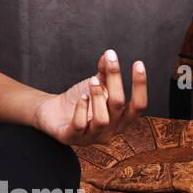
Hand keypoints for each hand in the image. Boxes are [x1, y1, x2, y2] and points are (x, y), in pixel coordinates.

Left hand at [31, 48, 146, 145]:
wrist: (52, 112)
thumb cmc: (79, 100)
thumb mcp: (95, 85)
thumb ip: (105, 72)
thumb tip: (109, 55)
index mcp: (121, 119)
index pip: (138, 105)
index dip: (140, 85)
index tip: (138, 63)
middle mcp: (110, 131)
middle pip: (119, 107)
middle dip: (116, 81)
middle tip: (109, 61)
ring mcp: (91, 137)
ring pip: (102, 120)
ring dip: (98, 96)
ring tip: (92, 80)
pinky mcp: (72, 138)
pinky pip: (79, 125)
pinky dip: (81, 109)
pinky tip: (82, 96)